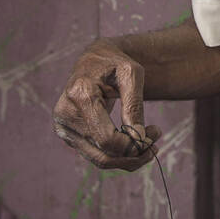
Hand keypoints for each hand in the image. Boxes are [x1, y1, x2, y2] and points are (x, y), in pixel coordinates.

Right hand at [52, 39, 161, 171]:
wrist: (94, 59)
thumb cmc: (115, 62)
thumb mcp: (132, 74)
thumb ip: (134, 105)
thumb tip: (139, 138)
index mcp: (81, 95)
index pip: (106, 138)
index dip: (132, 145)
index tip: (155, 133)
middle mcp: (65, 114)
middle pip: (103, 153)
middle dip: (134, 154)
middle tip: (156, 143)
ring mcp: (63, 126)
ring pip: (100, 159)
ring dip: (128, 158)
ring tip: (149, 143)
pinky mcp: (67, 133)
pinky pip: (95, 154)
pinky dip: (117, 154)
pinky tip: (133, 141)